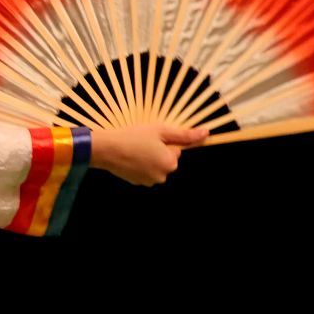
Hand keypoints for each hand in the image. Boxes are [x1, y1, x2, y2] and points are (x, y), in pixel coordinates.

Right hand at [89, 123, 207, 185]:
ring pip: (155, 166)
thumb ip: (185, 134)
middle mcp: (162, 176)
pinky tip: (130, 156)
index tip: (152, 138)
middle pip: (166, 160)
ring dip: (149, 158)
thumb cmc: (134, 137)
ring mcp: (149, 181)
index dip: (165, 142)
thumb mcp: (161, 131)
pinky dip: (140, 164)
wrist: (107, 149)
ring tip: (135, 149)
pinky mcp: (137, 182)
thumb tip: (206, 133)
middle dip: (158, 151)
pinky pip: (145, 171)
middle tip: (143, 142)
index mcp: (170, 163)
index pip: (176, 150)